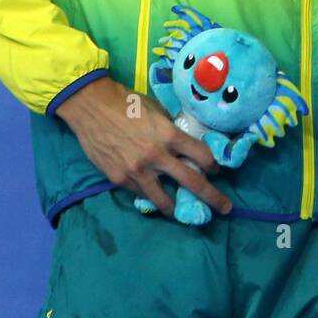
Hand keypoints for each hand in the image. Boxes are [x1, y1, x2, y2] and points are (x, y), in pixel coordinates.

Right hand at [54, 76, 232, 217]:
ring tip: (185, 215)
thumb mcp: (157, 111)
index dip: (213, 165)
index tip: (215, 170)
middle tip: (225, 208)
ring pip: (164, 199)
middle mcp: (157, 156)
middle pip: (193, 182)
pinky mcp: (119, 179)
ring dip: (178, 209)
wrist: (91, 106)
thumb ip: (170, 130)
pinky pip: (141, 194)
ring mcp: (137, 171)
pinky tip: (155, 200)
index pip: (202, 156)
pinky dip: (150, 197)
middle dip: (212, 197)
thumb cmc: (126, 103)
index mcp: (169, 135)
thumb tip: (182, 145)